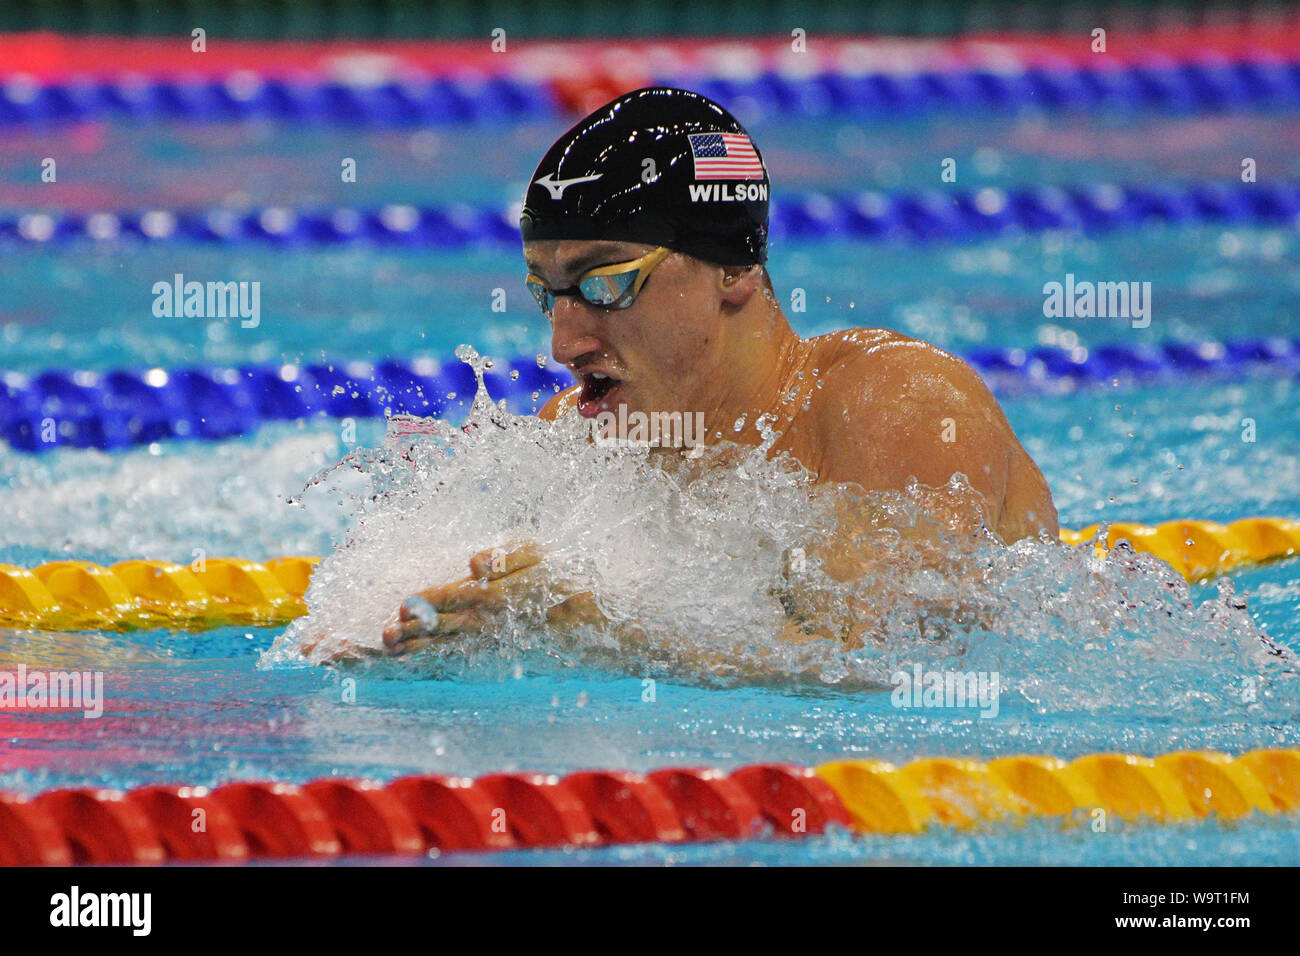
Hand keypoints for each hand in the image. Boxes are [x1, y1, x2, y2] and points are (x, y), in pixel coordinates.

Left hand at [380, 542, 604, 655]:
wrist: (604, 625)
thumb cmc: (571, 578)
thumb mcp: (545, 555)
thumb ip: (509, 556)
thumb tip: (473, 562)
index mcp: (502, 594)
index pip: (459, 596)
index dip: (430, 600)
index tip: (400, 606)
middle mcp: (496, 622)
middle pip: (447, 627)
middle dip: (414, 632)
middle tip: (382, 638)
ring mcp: (498, 643)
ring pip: (451, 646)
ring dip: (419, 650)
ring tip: (389, 651)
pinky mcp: (500, 657)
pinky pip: (464, 661)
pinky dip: (437, 663)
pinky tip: (418, 664)